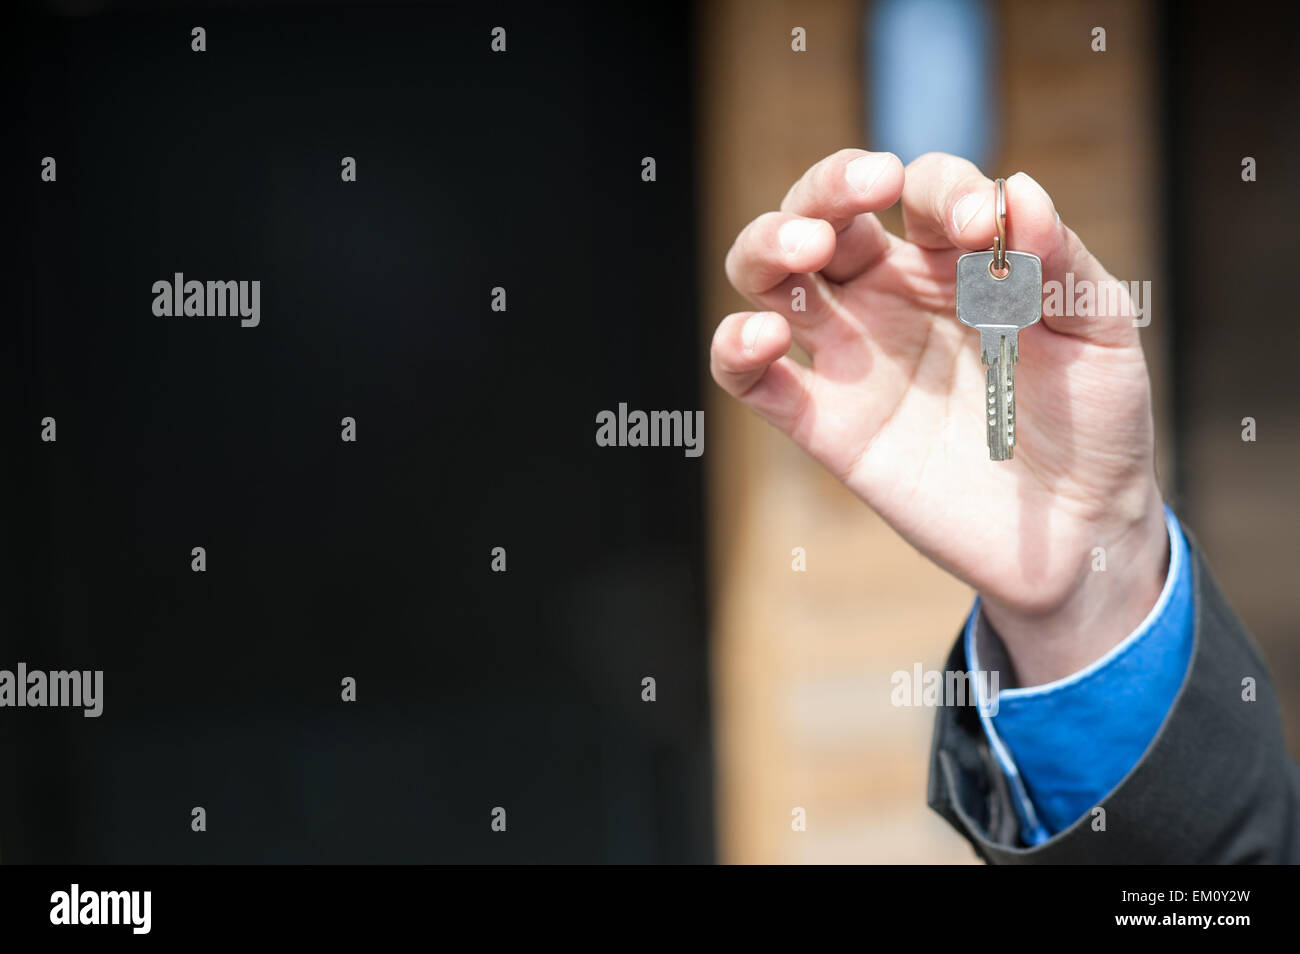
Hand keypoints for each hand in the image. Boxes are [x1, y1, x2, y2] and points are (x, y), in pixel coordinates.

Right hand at [710, 150, 1167, 685]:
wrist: (1078, 533)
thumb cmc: (1095, 420)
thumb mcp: (1099, 331)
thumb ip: (1060, 261)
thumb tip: (1018, 188)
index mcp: (957, 262)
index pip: (922, 189)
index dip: (944, 189)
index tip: (982, 227)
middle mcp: (891, 297)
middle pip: (823, 213)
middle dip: (829, 186)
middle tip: (866, 188)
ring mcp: (851, 358)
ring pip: (770, 279)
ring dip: (768, 245)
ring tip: (804, 250)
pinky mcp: (825, 425)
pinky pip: (753, 379)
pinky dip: (735, 348)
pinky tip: (762, 336)